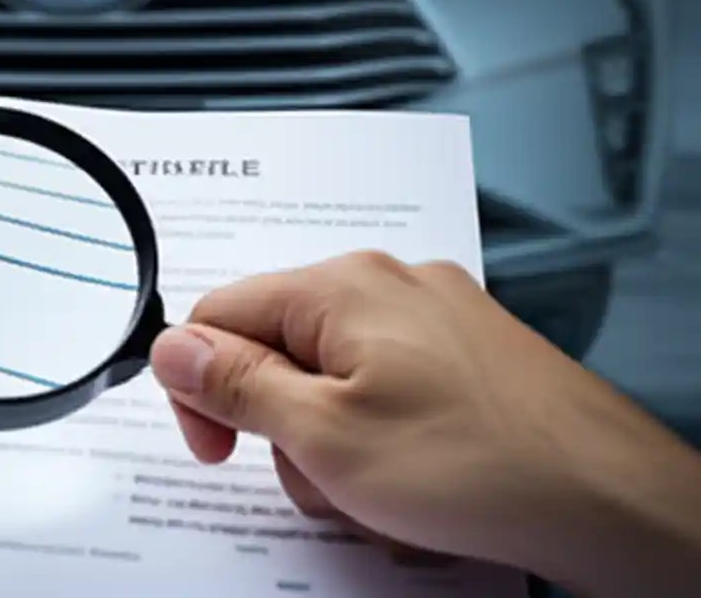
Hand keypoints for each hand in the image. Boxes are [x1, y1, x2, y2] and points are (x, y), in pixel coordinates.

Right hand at [149, 251, 700, 597]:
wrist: (610, 498)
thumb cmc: (478, 465)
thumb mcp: (323, 437)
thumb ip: (236, 385)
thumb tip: (171, 347)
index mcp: (341, 286)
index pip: (219, 315)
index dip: (202, 389)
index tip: (217, 450)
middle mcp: (387, 283)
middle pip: (278, 350)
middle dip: (282, 426)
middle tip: (323, 476)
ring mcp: (432, 315)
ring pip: (332, 378)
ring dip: (334, 442)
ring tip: (381, 487)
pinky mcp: (464, 352)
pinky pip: (385, 387)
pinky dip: (381, 436)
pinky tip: (415, 477)